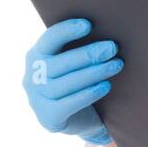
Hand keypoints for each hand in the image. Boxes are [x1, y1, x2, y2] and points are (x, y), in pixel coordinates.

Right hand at [23, 17, 123, 143]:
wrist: (82, 121)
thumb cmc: (81, 83)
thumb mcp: (76, 64)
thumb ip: (80, 48)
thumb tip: (107, 28)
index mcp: (36, 56)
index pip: (48, 40)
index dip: (66, 31)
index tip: (88, 25)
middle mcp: (32, 77)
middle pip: (58, 63)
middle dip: (87, 54)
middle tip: (112, 48)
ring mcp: (37, 99)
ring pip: (64, 84)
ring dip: (92, 73)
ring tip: (116, 65)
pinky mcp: (48, 118)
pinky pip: (67, 105)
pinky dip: (87, 94)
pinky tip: (105, 86)